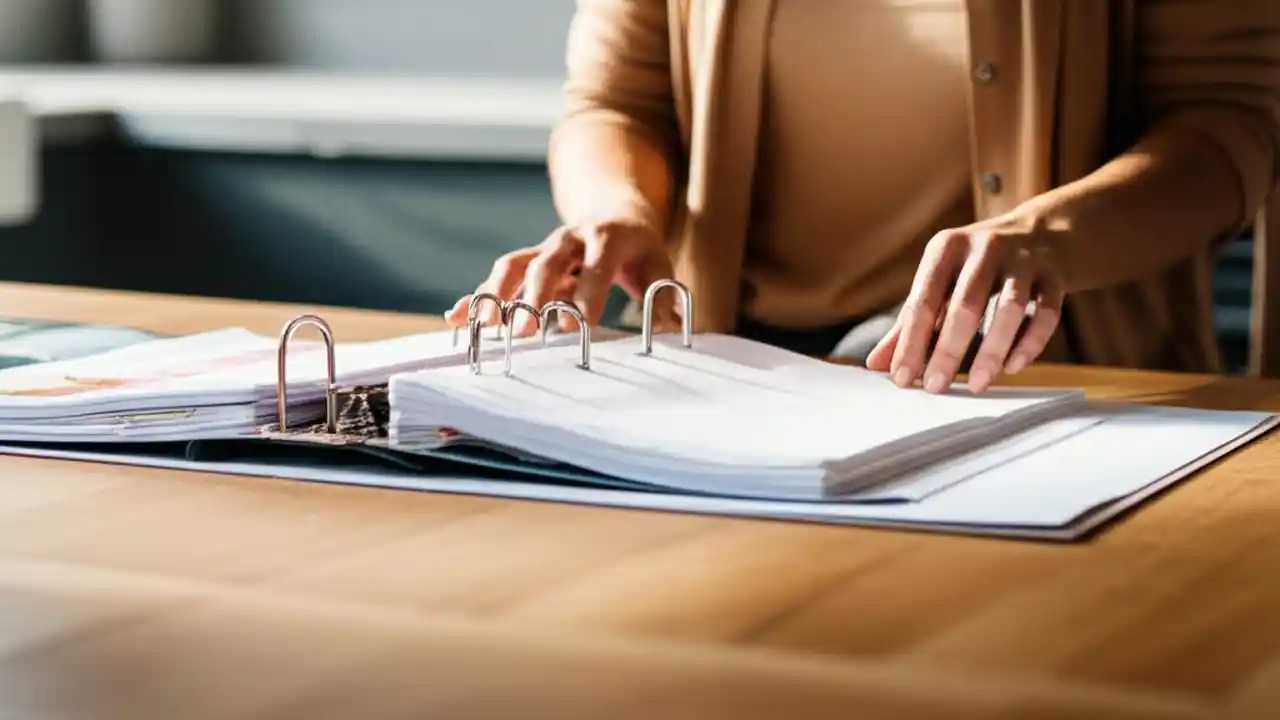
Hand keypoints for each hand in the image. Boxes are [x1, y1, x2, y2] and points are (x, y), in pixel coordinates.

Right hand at [444, 220, 674, 335]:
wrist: (617, 213)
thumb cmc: (641, 249)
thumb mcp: (660, 265)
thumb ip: (664, 296)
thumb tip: (672, 330)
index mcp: (607, 237)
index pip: (595, 266)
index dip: (585, 293)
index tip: (574, 326)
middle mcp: (569, 238)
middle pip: (547, 263)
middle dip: (533, 297)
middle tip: (525, 332)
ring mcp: (543, 249)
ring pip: (513, 265)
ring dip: (496, 294)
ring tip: (484, 326)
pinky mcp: (527, 262)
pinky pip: (497, 279)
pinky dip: (475, 297)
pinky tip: (456, 319)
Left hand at [865, 209, 1065, 393]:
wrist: (1043, 234)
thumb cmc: (976, 267)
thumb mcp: (940, 281)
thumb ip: (909, 323)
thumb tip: (876, 364)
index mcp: (947, 248)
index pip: (923, 299)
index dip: (911, 341)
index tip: (901, 378)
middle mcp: (985, 248)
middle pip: (964, 305)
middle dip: (948, 350)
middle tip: (935, 387)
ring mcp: (1023, 260)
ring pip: (1008, 308)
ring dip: (992, 350)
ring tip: (978, 385)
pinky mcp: (1055, 276)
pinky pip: (1045, 313)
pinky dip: (1030, 342)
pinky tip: (1013, 367)